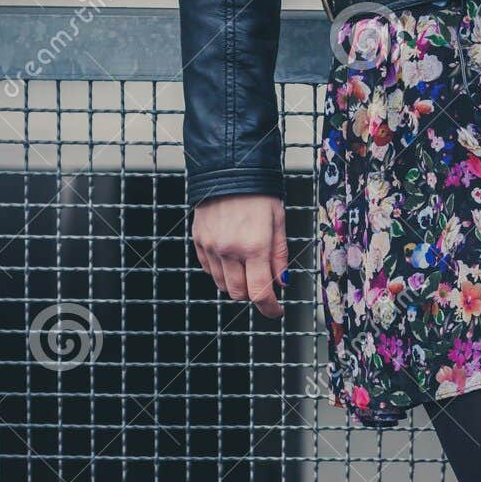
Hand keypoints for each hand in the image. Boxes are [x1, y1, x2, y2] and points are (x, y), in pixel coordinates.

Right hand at [192, 193, 287, 318]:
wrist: (228, 170)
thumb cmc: (258, 192)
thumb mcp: (278, 221)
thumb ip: (279, 254)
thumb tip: (282, 281)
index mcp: (254, 246)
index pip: (260, 292)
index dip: (270, 308)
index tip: (276, 311)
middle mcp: (230, 250)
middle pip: (239, 293)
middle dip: (253, 294)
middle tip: (263, 284)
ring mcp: (211, 247)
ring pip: (222, 284)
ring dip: (237, 284)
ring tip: (247, 266)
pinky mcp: (199, 241)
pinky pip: (209, 269)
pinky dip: (221, 272)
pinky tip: (231, 258)